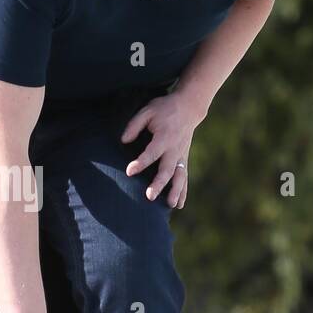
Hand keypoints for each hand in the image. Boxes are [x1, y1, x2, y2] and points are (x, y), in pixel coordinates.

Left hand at [121, 90, 203, 208]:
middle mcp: (174, 148)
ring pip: (179, 176)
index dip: (141, 162)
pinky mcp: (184, 159)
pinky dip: (183, 191)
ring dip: (175, 191)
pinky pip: (184, 177)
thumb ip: (135, 124)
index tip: (129, 171)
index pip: (152, 152)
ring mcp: (181, 155)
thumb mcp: (148, 110)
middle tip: (149, 196)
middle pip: (167, 169)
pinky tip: (178, 205)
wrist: (189, 107)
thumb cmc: (164, 108)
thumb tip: (124, 140)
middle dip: (159, 184)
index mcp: (164, 136)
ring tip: (169, 205)